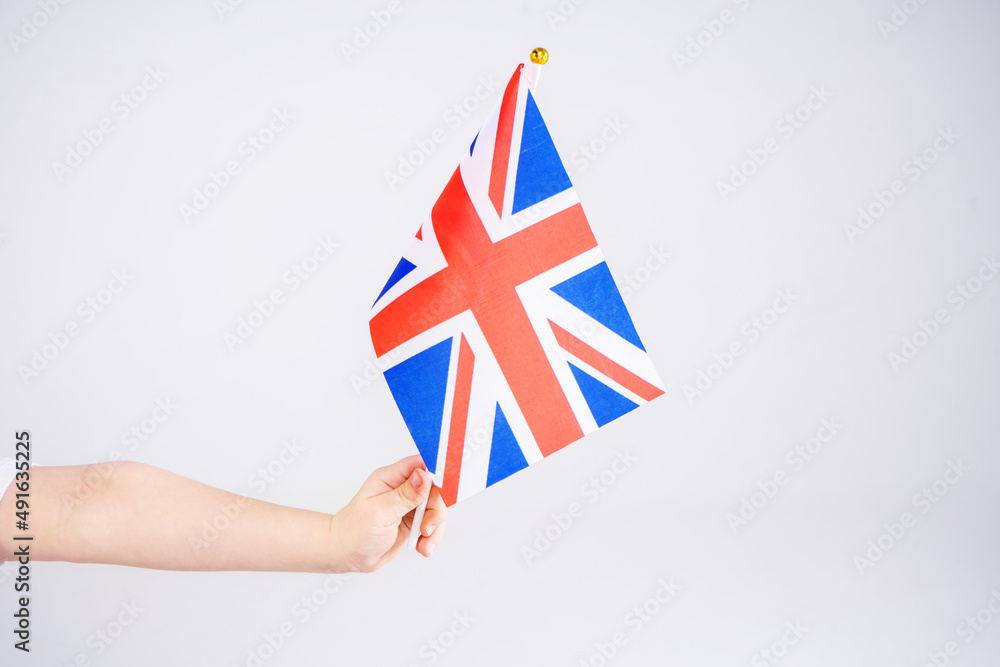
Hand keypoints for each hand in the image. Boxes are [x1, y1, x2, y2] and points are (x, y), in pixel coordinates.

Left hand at [329, 455, 446, 572]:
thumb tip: (424, 475)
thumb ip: (405, 495)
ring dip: (435, 529)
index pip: (420, 465)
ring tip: (424, 543)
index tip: (446, 489)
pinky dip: (431, 538)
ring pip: (435, 509)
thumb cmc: (355, 531)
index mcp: (391, 478)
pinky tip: (423, 547)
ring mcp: (408, 506)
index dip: (436, 473)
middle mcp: (401, 489)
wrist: (347, 555)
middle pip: (434, 490)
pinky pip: (432, 525)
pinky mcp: (413, 522)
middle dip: (435, 511)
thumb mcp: (380, 512)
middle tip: (427, 528)